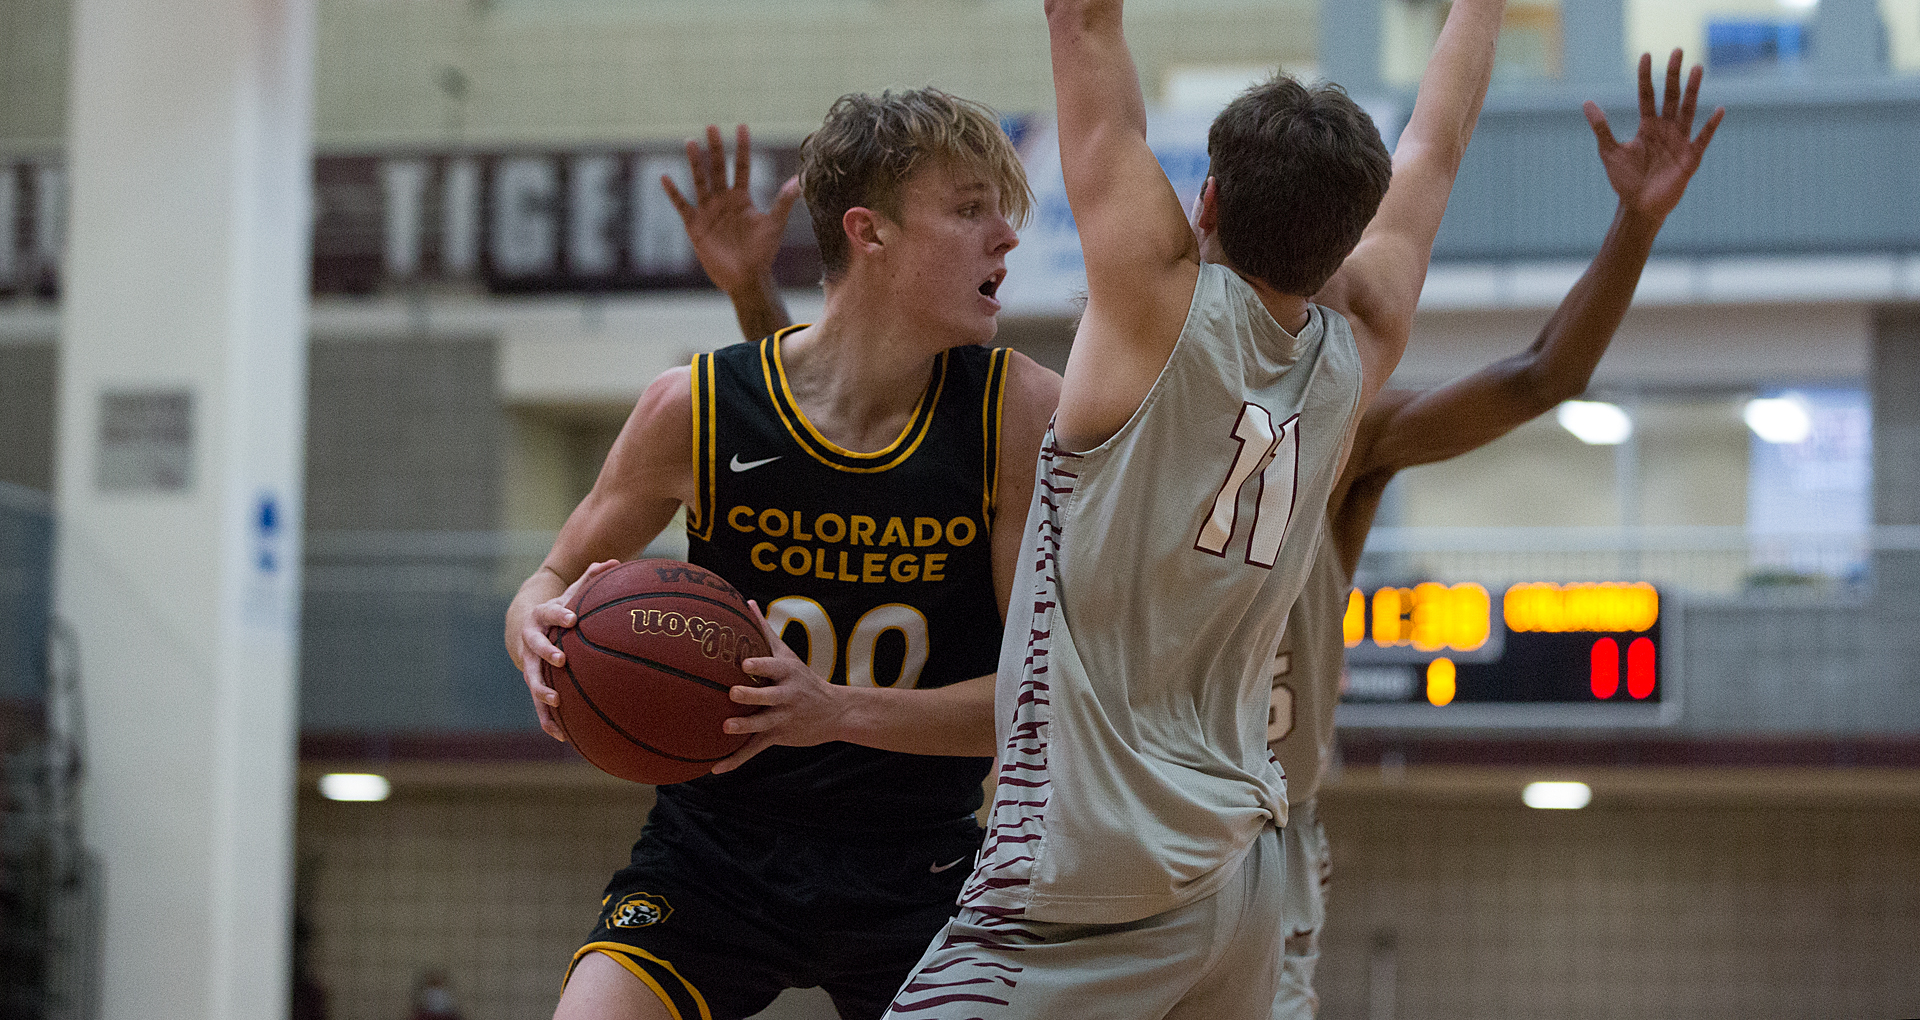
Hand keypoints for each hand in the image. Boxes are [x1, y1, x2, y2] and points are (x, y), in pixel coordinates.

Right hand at [516, 559, 618, 740]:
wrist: (523, 627)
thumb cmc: (557, 611)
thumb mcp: (570, 594)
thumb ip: (590, 579)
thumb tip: (614, 561)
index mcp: (541, 618)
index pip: (548, 612)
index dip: (558, 613)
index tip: (571, 618)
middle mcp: (531, 641)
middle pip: (535, 646)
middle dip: (546, 652)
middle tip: (561, 659)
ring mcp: (528, 664)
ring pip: (531, 679)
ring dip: (542, 690)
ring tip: (556, 701)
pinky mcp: (533, 684)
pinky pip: (538, 706)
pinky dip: (547, 721)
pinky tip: (562, 737)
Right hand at [661, 125, 801, 296]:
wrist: (746, 277)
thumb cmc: (762, 252)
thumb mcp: (774, 224)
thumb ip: (783, 201)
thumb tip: (800, 180)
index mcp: (742, 197)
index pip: (741, 166)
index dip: (742, 148)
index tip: (742, 127)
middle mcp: (723, 200)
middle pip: (718, 168)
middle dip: (715, 148)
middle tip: (712, 126)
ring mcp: (707, 210)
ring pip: (699, 181)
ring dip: (695, 163)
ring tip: (691, 142)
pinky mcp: (694, 225)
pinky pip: (682, 205)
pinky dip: (673, 192)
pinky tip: (665, 177)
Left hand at [710, 600, 850, 772]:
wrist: (835, 711)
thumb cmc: (803, 677)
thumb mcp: (788, 653)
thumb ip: (764, 630)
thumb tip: (746, 602)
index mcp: (787, 673)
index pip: (773, 667)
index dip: (760, 666)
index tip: (744, 664)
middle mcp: (786, 696)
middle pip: (768, 696)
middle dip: (752, 695)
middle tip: (733, 693)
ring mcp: (783, 718)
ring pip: (762, 724)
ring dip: (745, 726)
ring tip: (726, 728)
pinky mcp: (778, 737)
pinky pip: (754, 750)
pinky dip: (735, 760)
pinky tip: (715, 769)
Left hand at [1584, 50, 1723, 222]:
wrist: (1639, 205)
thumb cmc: (1625, 179)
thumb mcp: (1610, 151)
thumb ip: (1601, 127)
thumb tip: (1586, 102)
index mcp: (1648, 126)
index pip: (1648, 95)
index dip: (1646, 77)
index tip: (1646, 55)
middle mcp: (1666, 129)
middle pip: (1671, 96)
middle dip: (1673, 74)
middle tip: (1677, 49)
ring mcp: (1680, 141)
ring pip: (1688, 110)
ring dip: (1692, 90)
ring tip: (1697, 68)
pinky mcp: (1690, 158)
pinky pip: (1702, 138)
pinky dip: (1710, 126)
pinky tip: (1718, 110)